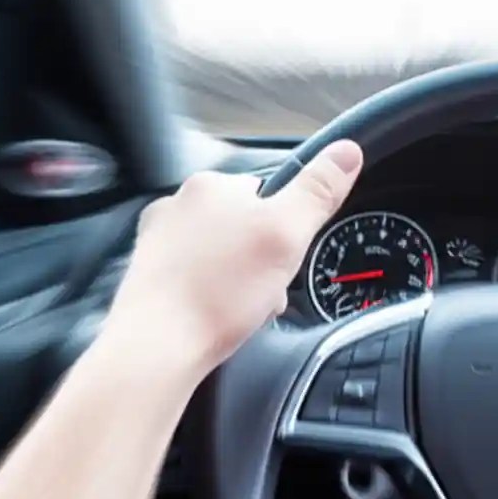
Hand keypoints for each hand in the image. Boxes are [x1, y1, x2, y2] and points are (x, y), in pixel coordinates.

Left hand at [107, 140, 363, 372]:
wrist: (158, 347)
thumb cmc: (218, 292)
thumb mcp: (287, 234)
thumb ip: (318, 190)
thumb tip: (347, 151)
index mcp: (211, 184)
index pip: (268, 193)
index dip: (287, 228)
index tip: (286, 255)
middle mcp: (177, 204)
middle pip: (245, 227)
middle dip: (263, 259)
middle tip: (266, 289)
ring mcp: (159, 240)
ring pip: (222, 256)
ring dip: (240, 281)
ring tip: (240, 310)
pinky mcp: (149, 276)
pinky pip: (197, 279)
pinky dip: (212, 297)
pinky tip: (217, 317)